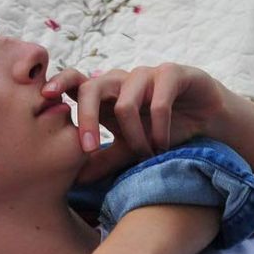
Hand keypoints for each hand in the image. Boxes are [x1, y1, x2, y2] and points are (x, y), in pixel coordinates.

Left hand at [41, 64, 230, 183]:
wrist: (208, 123)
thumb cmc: (163, 133)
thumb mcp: (127, 151)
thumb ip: (101, 160)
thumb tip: (71, 180)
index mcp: (105, 94)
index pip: (75, 80)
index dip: (59, 84)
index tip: (45, 99)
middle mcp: (121, 80)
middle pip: (92, 87)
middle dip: (87, 119)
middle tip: (88, 148)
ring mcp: (146, 74)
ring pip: (126, 102)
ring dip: (134, 136)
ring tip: (146, 155)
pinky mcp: (173, 73)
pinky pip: (159, 100)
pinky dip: (159, 127)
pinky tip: (163, 145)